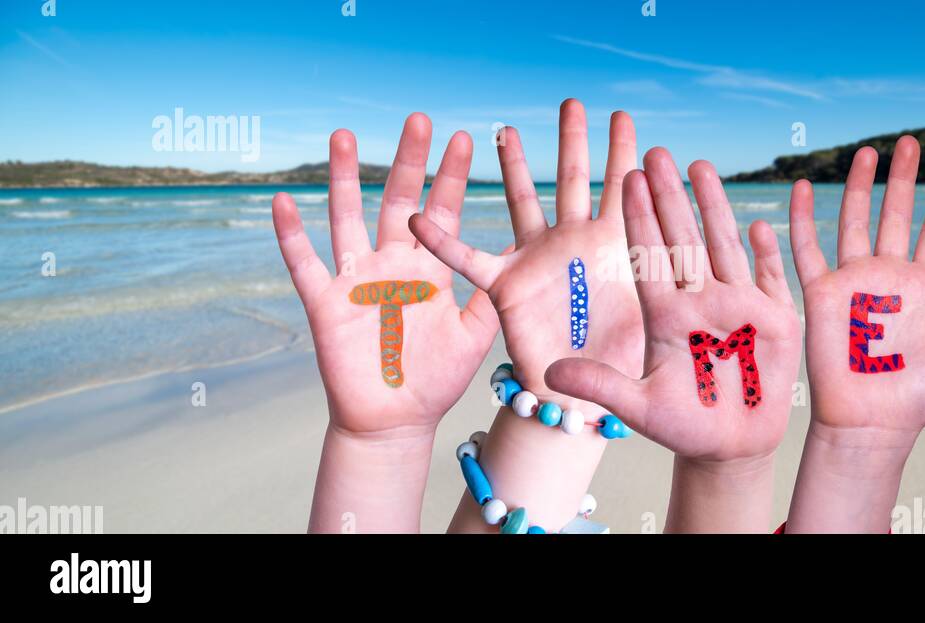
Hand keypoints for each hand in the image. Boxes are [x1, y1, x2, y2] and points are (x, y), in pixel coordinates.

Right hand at [271, 113, 497, 436]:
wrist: (395, 423)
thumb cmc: (436, 380)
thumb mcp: (475, 335)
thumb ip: (492, 296)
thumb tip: (520, 258)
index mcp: (428, 270)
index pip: (441, 212)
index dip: (451, 177)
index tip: (466, 138)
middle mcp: (391, 265)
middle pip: (397, 201)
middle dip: (408, 161)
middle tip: (418, 118)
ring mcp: (356, 280)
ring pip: (346, 217)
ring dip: (342, 178)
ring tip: (342, 136)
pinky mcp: (326, 304)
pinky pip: (304, 265)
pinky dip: (291, 235)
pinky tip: (282, 202)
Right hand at [409, 99, 642, 408]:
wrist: (584, 396)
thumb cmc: (625, 359)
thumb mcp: (650, 316)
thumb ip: (656, 280)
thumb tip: (677, 244)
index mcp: (616, 248)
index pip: (624, 189)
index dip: (624, 153)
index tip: (624, 115)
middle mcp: (575, 245)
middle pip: (573, 180)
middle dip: (573, 140)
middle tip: (574, 102)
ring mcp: (539, 260)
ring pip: (523, 202)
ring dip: (514, 166)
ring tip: (507, 128)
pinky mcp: (508, 288)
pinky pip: (469, 261)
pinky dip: (443, 243)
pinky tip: (419, 217)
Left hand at [546, 147, 801, 462]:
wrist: (730, 448)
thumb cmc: (683, 427)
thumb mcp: (637, 407)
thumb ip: (598, 385)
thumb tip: (549, 372)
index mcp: (665, 315)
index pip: (648, 256)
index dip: (639, 218)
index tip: (627, 178)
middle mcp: (699, 301)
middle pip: (682, 239)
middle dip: (670, 196)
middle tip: (656, 152)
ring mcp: (738, 307)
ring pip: (723, 246)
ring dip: (713, 207)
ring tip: (700, 166)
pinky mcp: (774, 321)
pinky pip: (770, 279)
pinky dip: (767, 254)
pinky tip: (759, 223)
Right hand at [791, 137, 924, 433]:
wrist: (871, 422)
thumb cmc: (916, 397)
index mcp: (922, 287)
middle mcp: (887, 277)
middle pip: (895, 215)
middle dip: (903, 179)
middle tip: (911, 142)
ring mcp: (853, 282)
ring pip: (853, 221)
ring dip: (859, 186)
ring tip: (868, 152)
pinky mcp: (821, 294)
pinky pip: (807, 249)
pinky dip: (803, 218)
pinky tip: (803, 187)